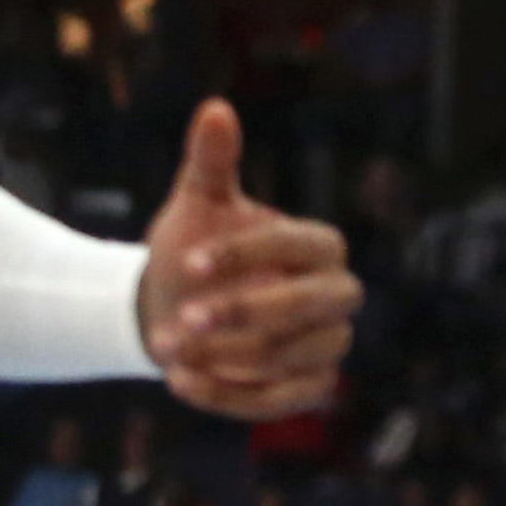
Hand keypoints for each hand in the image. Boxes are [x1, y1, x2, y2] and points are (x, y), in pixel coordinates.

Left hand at [136, 101, 360, 419]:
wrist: (176, 312)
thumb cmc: (195, 252)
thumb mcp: (197, 207)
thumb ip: (212, 163)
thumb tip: (214, 106)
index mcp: (319, 244)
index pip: (305, 243)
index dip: (250, 253)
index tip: (190, 261)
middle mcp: (336, 293)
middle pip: (319, 302)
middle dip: (250, 312)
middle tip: (185, 318)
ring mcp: (327, 342)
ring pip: (297, 355)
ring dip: (230, 357)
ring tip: (168, 350)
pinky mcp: (310, 386)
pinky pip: (284, 400)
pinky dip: (233, 396)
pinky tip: (181, 381)